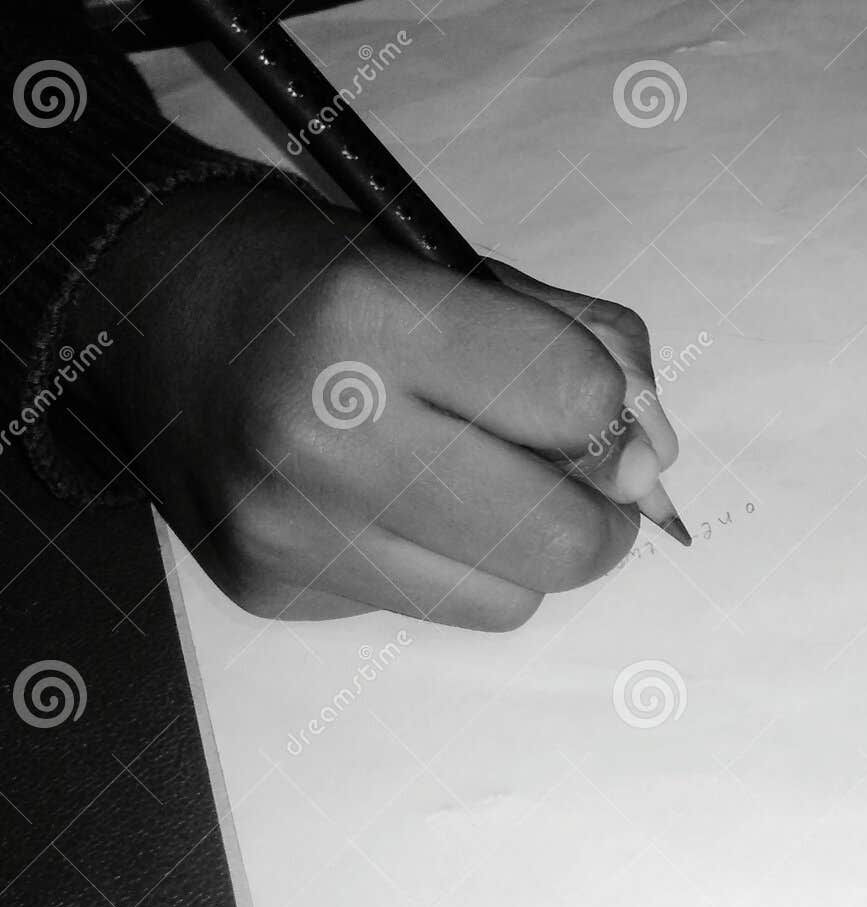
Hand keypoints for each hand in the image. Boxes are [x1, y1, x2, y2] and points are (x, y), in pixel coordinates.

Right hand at [60, 184, 673, 628]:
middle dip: (600, 513)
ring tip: (474, 483)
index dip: (610, 405)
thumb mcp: (455, 262)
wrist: (139, 309)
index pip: (576, 402)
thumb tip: (653, 457)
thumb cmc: (315, 273)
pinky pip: (431, 609)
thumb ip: (582, 342)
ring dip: (524, 552)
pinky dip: (446, 566)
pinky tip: (394, 504)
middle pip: (559, 540)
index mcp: (371, 325)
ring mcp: (292, 533)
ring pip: (510, 600)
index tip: (592, 400)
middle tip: (581, 480)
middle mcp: (321, 440)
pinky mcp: (276, 591)